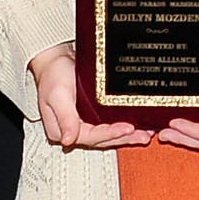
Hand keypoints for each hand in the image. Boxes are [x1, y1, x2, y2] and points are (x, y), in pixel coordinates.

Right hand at [27, 43, 149, 149]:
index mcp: (61, 130)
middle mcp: (73, 130)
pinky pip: (109, 124)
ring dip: (127, 136)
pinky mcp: (91, 116)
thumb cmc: (53, 74)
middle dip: (124, 138)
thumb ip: (64, 117)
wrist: (55, 59)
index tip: (127, 129)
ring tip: (145, 134)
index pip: (90, 137)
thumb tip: (67, 140)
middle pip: (102, 140)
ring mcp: (83, 124)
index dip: (110, 134)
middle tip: (142, 135)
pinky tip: (137, 125)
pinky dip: (123, 126)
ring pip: (108, 135)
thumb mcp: (57, 94)